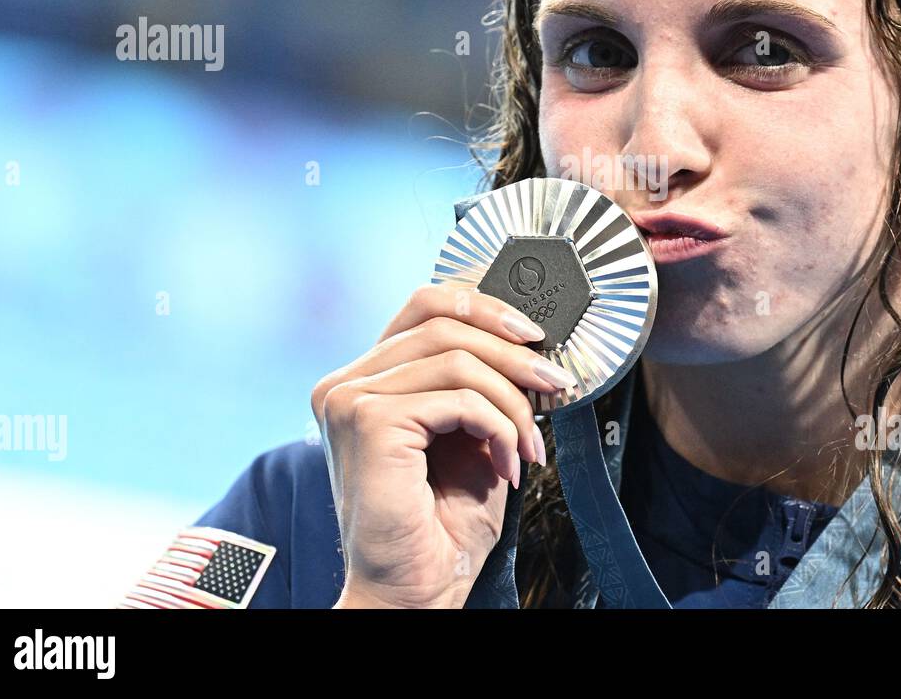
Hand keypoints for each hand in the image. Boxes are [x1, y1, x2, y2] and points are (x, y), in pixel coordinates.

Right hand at [312, 283, 578, 607]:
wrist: (412, 593)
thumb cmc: (438, 530)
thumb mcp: (465, 438)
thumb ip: (475, 386)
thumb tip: (524, 344)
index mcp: (362, 382)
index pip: (424, 306)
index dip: (484, 306)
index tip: (532, 336)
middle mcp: (345, 384)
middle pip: (444, 322)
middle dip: (513, 353)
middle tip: (555, 385)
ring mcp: (351, 400)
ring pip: (459, 358)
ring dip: (512, 401)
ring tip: (530, 444)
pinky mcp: (370, 422)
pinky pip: (461, 399)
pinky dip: (499, 427)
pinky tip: (508, 465)